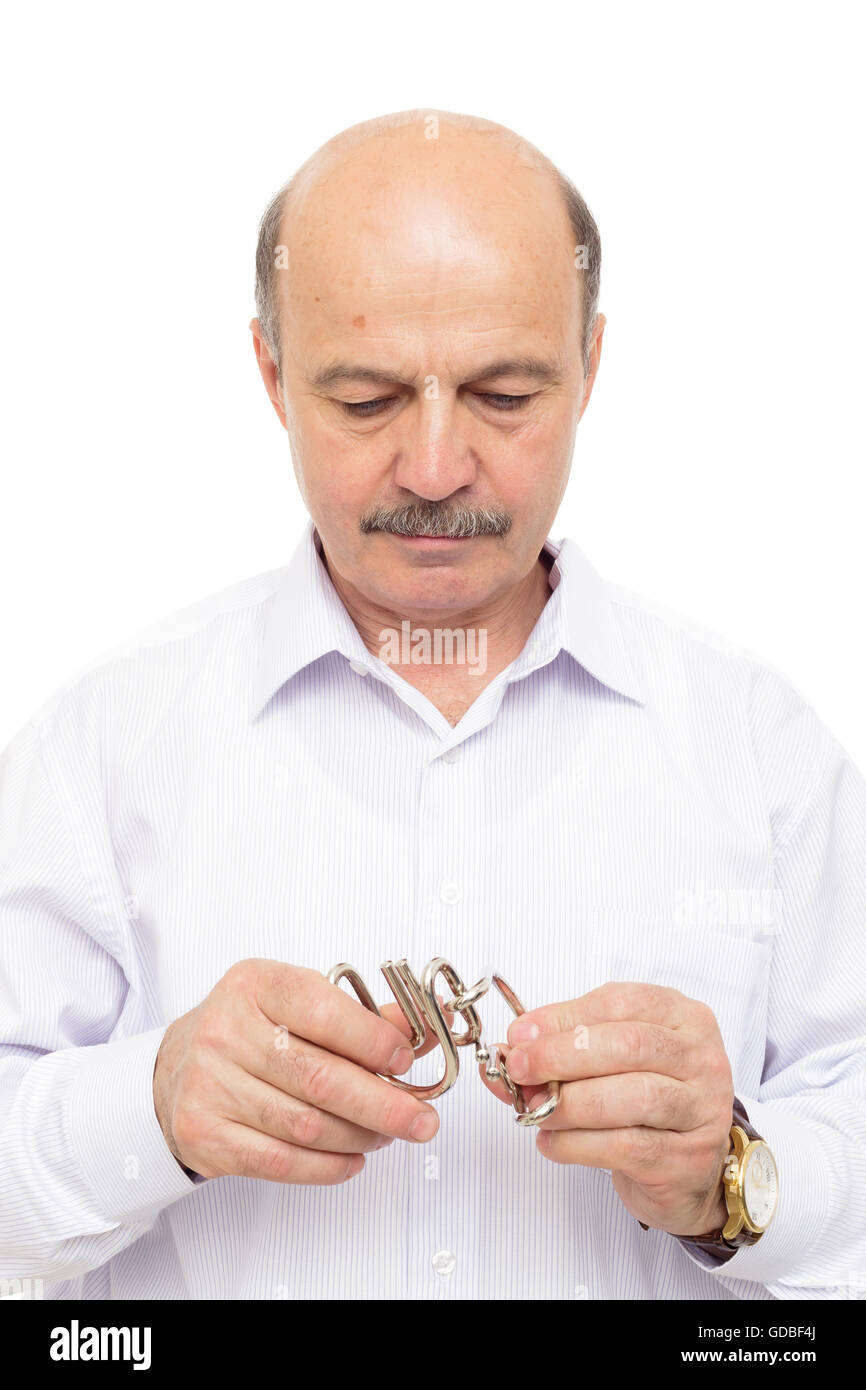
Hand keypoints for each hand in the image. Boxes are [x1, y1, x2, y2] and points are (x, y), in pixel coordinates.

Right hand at [153, 958, 446, 1183]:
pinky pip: (280, 1161)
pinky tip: (352, 1157)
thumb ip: (360, 1017)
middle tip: (421, 1119)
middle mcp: (226, 1030)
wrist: (176, 1066)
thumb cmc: (248, 1029)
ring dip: (360, 1136)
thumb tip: (424, 1029)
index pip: (323, 1011)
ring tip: (387, 1135)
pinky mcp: (205, 1134)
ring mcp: (211, 1084)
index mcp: (255, 985)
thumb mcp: (297, 1001)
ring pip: (306, 1125)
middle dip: (383, 1104)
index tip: (407, 1061)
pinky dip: (327, 1166)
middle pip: (320, 1077)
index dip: (373, 1041)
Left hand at [479, 981, 733, 1236]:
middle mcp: (701, 1058)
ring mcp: (702, 1110)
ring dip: (570, 1104)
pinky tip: (552, 1142)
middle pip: (628, 1046)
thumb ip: (564, 1048)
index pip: (620, 1003)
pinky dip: (577, 1144)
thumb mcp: (609, 1060)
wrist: (686, 1168)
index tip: (521, 1034)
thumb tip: (511, 1048)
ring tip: (536, 1111)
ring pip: (631, 1098)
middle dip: (562, 1055)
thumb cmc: (645, 1102)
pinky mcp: (688, 1159)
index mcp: (682, 1016)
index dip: (563, 1016)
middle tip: (521, 1068)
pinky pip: (626, 1147)